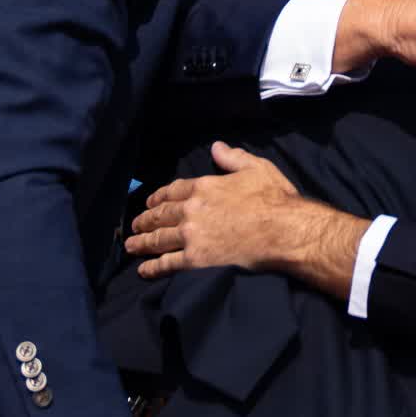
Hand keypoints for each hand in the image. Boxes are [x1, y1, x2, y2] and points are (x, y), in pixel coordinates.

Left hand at [125, 143, 369, 299]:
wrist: (284, 231)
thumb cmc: (275, 199)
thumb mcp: (257, 168)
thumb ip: (233, 157)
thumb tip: (216, 146)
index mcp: (203, 186)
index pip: (172, 190)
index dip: (158, 197)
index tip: (150, 203)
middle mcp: (191, 210)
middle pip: (160, 215)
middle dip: (145, 220)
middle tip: (134, 226)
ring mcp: (191, 236)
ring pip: (159, 239)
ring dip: (142, 243)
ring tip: (131, 247)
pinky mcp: (196, 260)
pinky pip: (168, 263)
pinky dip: (153, 267)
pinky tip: (143, 270)